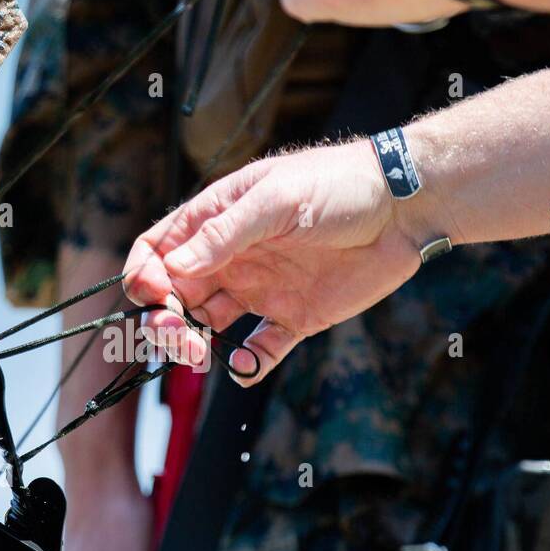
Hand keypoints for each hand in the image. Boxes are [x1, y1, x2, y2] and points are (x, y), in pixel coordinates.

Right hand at [123, 139, 430, 385]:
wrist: (404, 208)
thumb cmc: (338, 185)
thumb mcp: (275, 200)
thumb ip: (223, 235)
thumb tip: (172, 269)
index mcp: (215, 221)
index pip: (157, 252)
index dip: (145, 278)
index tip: (159, 298)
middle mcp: (231, 258)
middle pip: (174, 296)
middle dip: (164, 322)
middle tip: (180, 339)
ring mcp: (260, 289)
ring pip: (207, 327)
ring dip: (194, 346)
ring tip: (202, 355)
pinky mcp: (293, 317)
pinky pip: (259, 350)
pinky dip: (246, 365)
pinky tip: (246, 365)